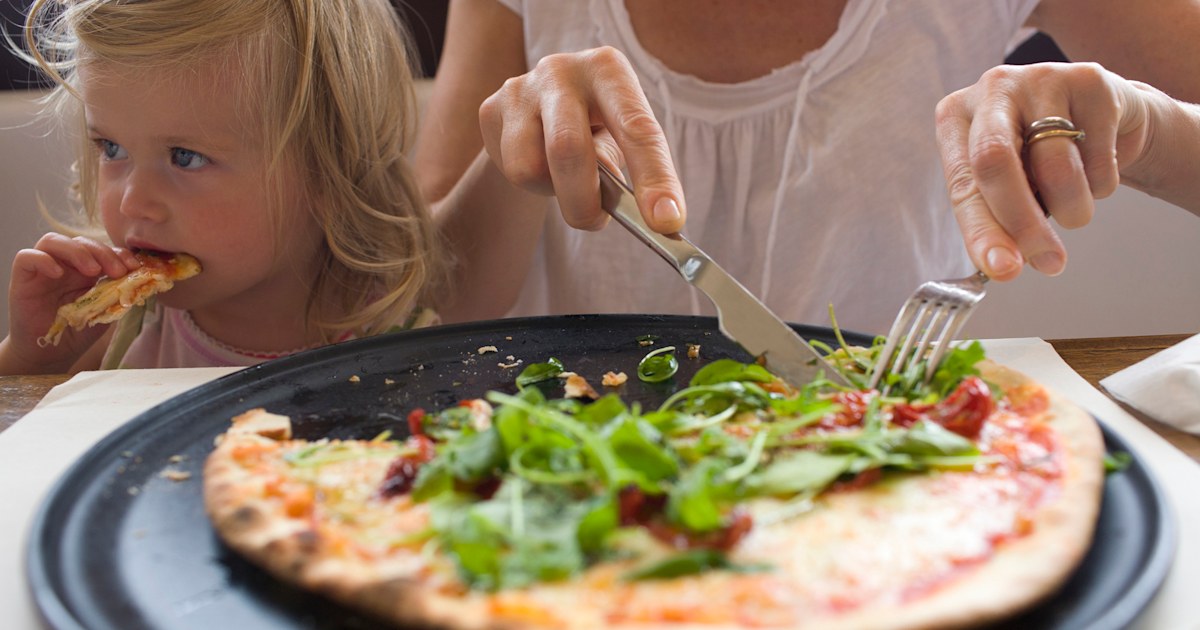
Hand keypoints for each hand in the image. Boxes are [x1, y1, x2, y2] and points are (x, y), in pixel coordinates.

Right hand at [2, 233, 140, 372]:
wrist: (51, 355)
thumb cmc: (77, 332)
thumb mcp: (104, 311)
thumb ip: (118, 294)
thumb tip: (143, 281)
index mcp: (85, 269)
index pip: (101, 249)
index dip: (118, 253)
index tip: (134, 267)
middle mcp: (64, 265)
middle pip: (80, 242)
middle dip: (103, 252)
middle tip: (117, 271)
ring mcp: (42, 269)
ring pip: (53, 241)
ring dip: (77, 251)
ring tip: (93, 270)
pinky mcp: (22, 278)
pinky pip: (26, 257)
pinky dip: (43, 260)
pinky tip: (58, 274)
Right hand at [479, 46, 686, 233]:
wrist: (542, 106)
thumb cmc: (595, 125)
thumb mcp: (620, 137)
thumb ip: (632, 167)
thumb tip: (652, 215)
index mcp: (608, 69)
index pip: (637, 129)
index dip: (654, 178)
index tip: (666, 222)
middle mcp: (561, 69)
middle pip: (568, 149)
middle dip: (584, 201)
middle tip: (596, 222)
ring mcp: (520, 87)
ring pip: (530, 168)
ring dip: (555, 192)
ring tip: (566, 179)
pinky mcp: (491, 108)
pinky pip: (511, 169)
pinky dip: (533, 183)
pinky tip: (541, 164)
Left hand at [935, 62, 1151, 280]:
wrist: (1100, 120)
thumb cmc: (1036, 158)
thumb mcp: (1003, 186)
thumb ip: (995, 222)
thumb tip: (1003, 266)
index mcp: (955, 118)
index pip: (961, 182)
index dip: (981, 231)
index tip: (1003, 269)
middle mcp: (991, 89)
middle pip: (995, 163)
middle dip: (1022, 223)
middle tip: (1048, 262)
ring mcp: (1041, 78)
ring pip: (1055, 166)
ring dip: (1072, 209)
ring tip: (1074, 210)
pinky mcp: (1090, 81)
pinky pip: (1098, 157)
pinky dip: (1101, 185)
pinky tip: (1095, 168)